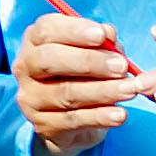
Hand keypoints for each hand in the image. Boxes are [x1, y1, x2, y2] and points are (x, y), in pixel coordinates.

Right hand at [13, 5, 137, 155]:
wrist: (72, 119)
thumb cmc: (84, 74)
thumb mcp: (96, 52)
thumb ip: (103, 42)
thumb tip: (109, 34)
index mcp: (35, 41)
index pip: (46, 29)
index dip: (74, 30)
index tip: (102, 35)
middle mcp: (26, 67)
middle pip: (50, 60)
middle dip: (88, 62)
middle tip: (121, 66)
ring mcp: (31, 98)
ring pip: (66, 93)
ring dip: (103, 91)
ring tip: (129, 90)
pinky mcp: (43, 125)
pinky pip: (73, 120)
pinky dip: (100, 117)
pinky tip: (120, 114)